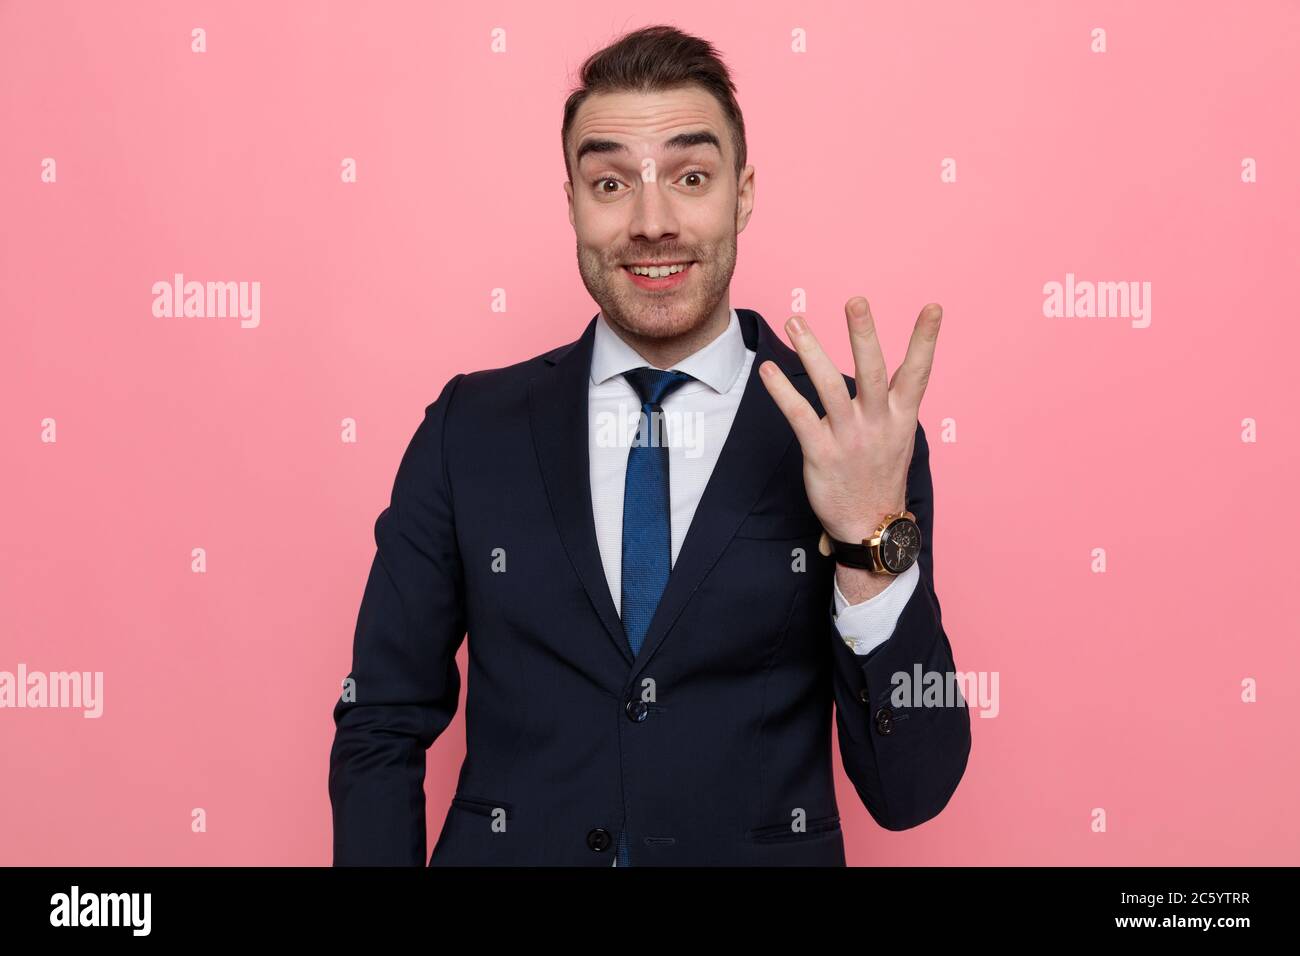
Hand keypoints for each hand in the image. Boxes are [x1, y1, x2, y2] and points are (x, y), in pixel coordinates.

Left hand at [758, 296, 942, 546]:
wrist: (870, 528)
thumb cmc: (880, 477)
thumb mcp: (899, 439)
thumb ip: (894, 405)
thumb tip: (895, 374)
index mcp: (901, 418)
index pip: (918, 372)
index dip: (926, 340)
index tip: (933, 307)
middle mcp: (878, 424)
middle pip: (873, 372)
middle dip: (864, 335)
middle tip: (856, 301)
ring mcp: (849, 438)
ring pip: (830, 387)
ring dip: (812, 351)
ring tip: (797, 321)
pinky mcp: (821, 454)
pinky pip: (799, 416)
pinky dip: (782, 391)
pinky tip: (768, 371)